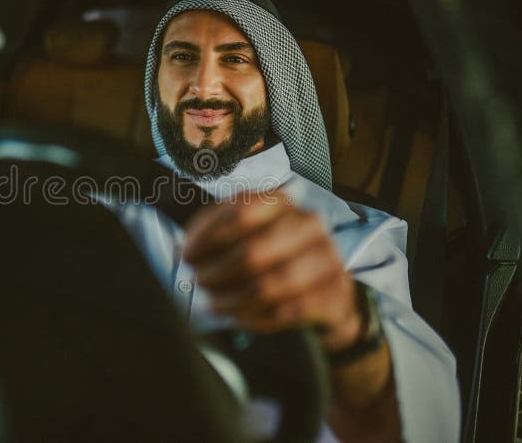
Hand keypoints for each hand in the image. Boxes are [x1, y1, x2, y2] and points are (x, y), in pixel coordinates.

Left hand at [182, 190, 361, 351]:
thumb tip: (188, 248)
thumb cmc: (278, 259)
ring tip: (215, 305)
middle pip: (253, 250)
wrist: (329, 293)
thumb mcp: (250, 234)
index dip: (207, 235)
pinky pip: (289, 311)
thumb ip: (219, 232)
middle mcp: (308, 225)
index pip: (240, 211)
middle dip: (218, 271)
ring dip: (235, 299)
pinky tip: (241, 318)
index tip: (187, 254)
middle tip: (200, 282)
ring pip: (271, 284)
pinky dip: (258, 318)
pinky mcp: (334, 294)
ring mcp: (326, 259)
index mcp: (282, 203)